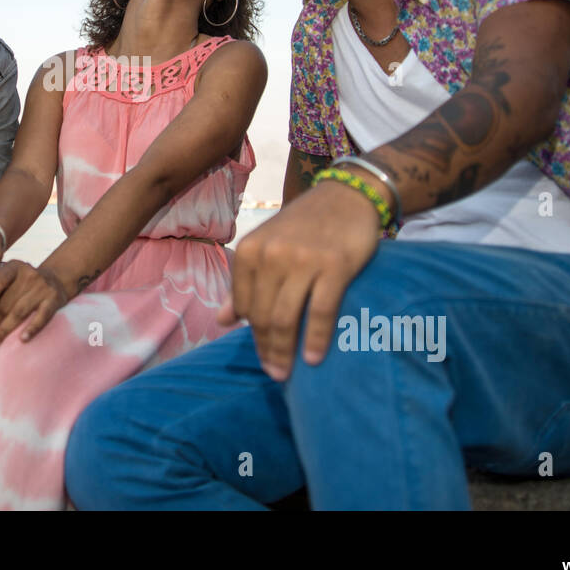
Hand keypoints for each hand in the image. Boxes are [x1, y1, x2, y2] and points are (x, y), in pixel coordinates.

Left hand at [0, 260, 73, 346]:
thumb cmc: (25, 281)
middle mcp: (30, 274)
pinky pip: (42, 317)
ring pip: (20, 311)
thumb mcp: (12, 275)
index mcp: (15, 267)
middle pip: (8, 300)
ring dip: (6, 328)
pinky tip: (23, 339)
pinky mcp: (54, 300)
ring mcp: (43, 287)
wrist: (56, 279)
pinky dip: (32, 329)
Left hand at [221, 178, 382, 379]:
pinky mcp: (334, 267)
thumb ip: (244, 283)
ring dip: (284, 351)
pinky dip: (315, 340)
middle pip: (263, 316)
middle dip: (266, 349)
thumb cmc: (304, 226)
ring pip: (285, 318)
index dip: (251, 334)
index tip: (262, 352)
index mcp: (250, 250)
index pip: (244, 306)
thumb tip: (223, 321)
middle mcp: (271, 254)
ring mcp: (302, 260)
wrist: (346, 196)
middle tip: (274, 373)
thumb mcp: (267, 247)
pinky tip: (312, 359)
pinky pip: (320, 312)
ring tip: (285, 373)